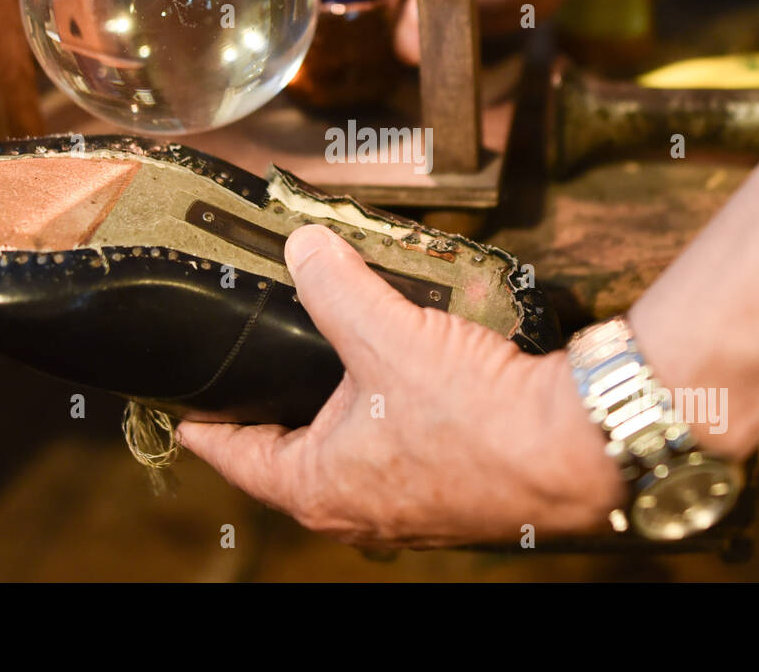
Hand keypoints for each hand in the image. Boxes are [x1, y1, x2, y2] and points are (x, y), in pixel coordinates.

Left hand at [178, 224, 624, 548]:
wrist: (575, 449)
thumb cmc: (478, 415)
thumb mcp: (388, 336)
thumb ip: (336, 286)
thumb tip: (301, 246)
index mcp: (319, 488)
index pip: (234, 457)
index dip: (203, 422)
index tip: (182, 403)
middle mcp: (355, 512)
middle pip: (288, 461)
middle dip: (271, 417)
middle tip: (254, 372)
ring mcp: (404, 512)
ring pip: (345, 463)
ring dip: (331, 423)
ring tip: (323, 371)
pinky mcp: (448, 498)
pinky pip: (394, 461)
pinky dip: (380, 428)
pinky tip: (398, 391)